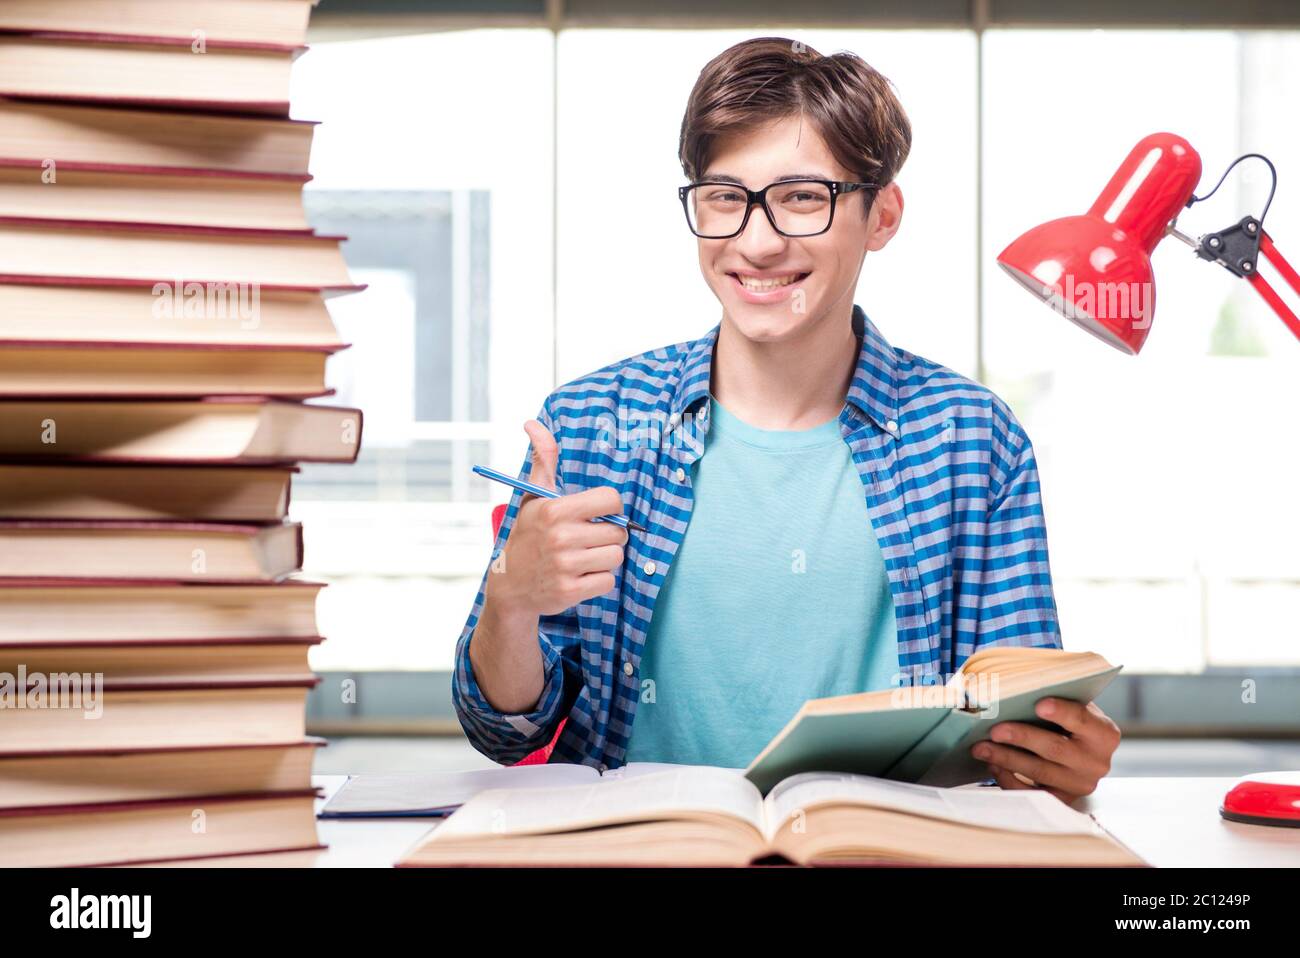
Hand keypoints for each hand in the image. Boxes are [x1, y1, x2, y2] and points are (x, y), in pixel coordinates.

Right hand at [484, 419, 627, 617]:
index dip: (610, 507)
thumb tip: (533, 423)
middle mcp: (561, 536)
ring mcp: (566, 566)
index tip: (596, 513)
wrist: (510, 585)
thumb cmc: (528, 535)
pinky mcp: (571, 591)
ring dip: (603, 558)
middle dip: (606, 535)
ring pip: (616, 556)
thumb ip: (544, 460)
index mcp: (555, 509)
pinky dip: (598, 580)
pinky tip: (579, 576)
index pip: (612, 499)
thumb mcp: (534, 497)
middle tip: (585, 539)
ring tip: (581, 557)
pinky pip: (608, 581)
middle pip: (618, 531)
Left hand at [970, 698, 1120, 804]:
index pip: (1082, 720)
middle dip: (1021, 737)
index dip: (1062, 712)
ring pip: (1039, 771)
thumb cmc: (1068, 721)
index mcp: (1104, 734)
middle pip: (1055, 748)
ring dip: (1006, 758)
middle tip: (995, 730)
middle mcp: (1097, 762)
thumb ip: (1055, 696)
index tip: (1039, 704)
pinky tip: (993, 764)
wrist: (1079, 751)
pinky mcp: (1063, 799)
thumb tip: (1016, 686)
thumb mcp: (1071, 705)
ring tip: (981, 747)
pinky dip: (1009, 779)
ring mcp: (1080, 784)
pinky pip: (1032, 793)